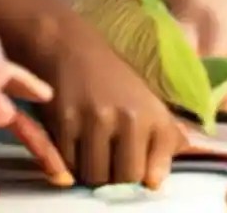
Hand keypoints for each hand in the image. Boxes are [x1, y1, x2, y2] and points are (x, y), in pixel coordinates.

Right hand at [37, 20, 184, 187]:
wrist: (70, 47)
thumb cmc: (112, 78)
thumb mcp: (146, 100)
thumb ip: (162, 136)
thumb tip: (161, 177)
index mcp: (153, 114)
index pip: (154, 172)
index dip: (144, 178)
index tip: (138, 172)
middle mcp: (129, 118)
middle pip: (124, 178)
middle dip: (116, 180)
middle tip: (110, 167)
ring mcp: (95, 120)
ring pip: (94, 176)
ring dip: (91, 173)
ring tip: (91, 157)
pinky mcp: (65, 122)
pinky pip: (68, 164)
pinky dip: (69, 163)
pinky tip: (73, 148)